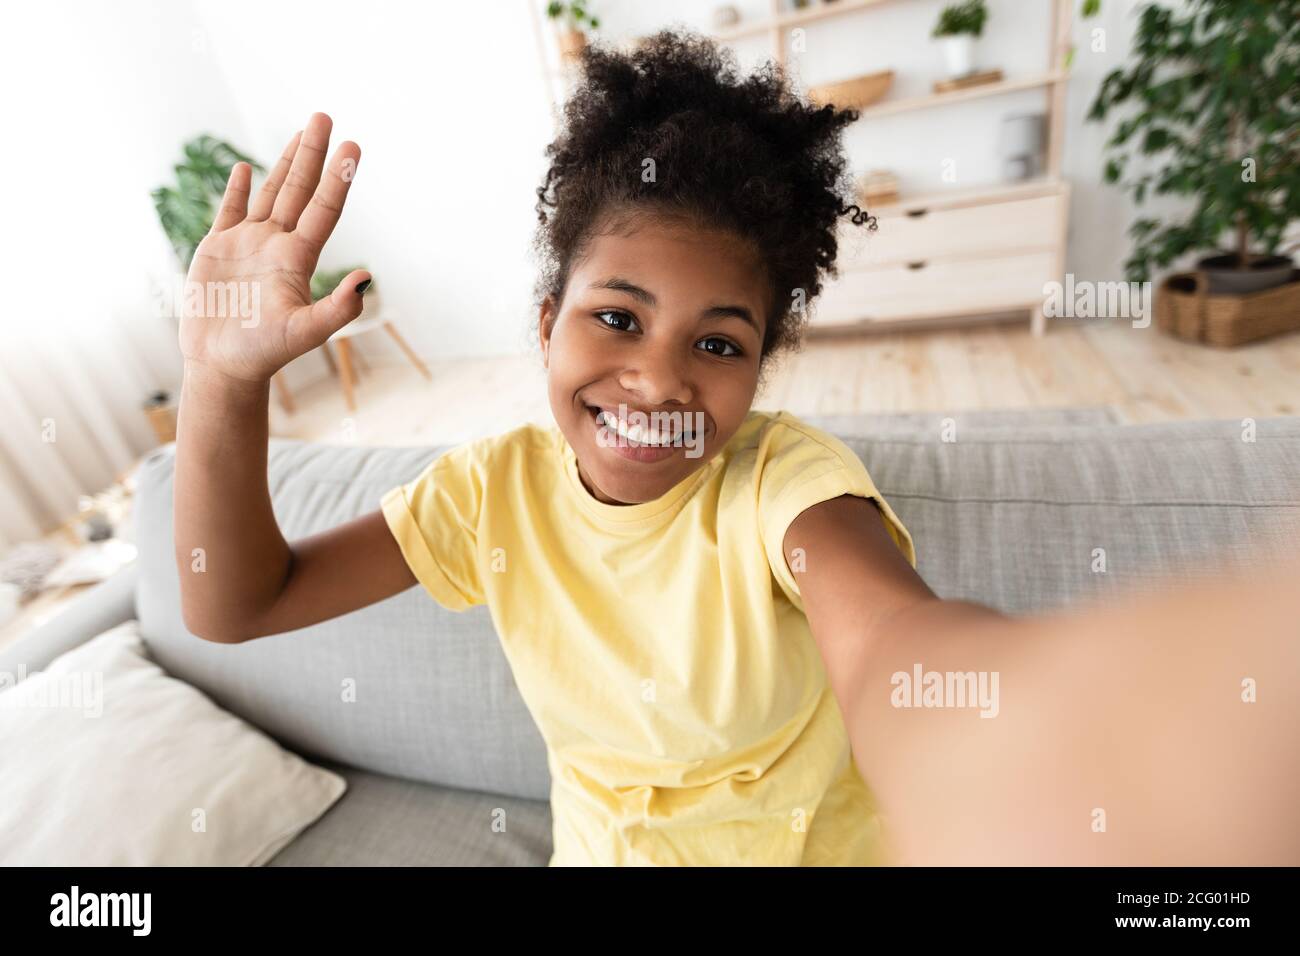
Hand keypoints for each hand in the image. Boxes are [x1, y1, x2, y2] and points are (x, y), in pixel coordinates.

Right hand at [178, 112, 368, 384]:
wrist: (223, 367)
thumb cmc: (263, 354)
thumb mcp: (304, 332)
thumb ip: (337, 308)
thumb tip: (367, 279)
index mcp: (298, 259)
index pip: (324, 209)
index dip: (339, 178)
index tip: (354, 145)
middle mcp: (278, 246)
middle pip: (300, 190)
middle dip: (313, 153)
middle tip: (325, 116)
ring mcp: (249, 245)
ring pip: (272, 194)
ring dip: (286, 163)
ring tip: (302, 132)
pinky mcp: (219, 251)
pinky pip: (230, 211)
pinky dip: (239, 189)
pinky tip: (246, 169)